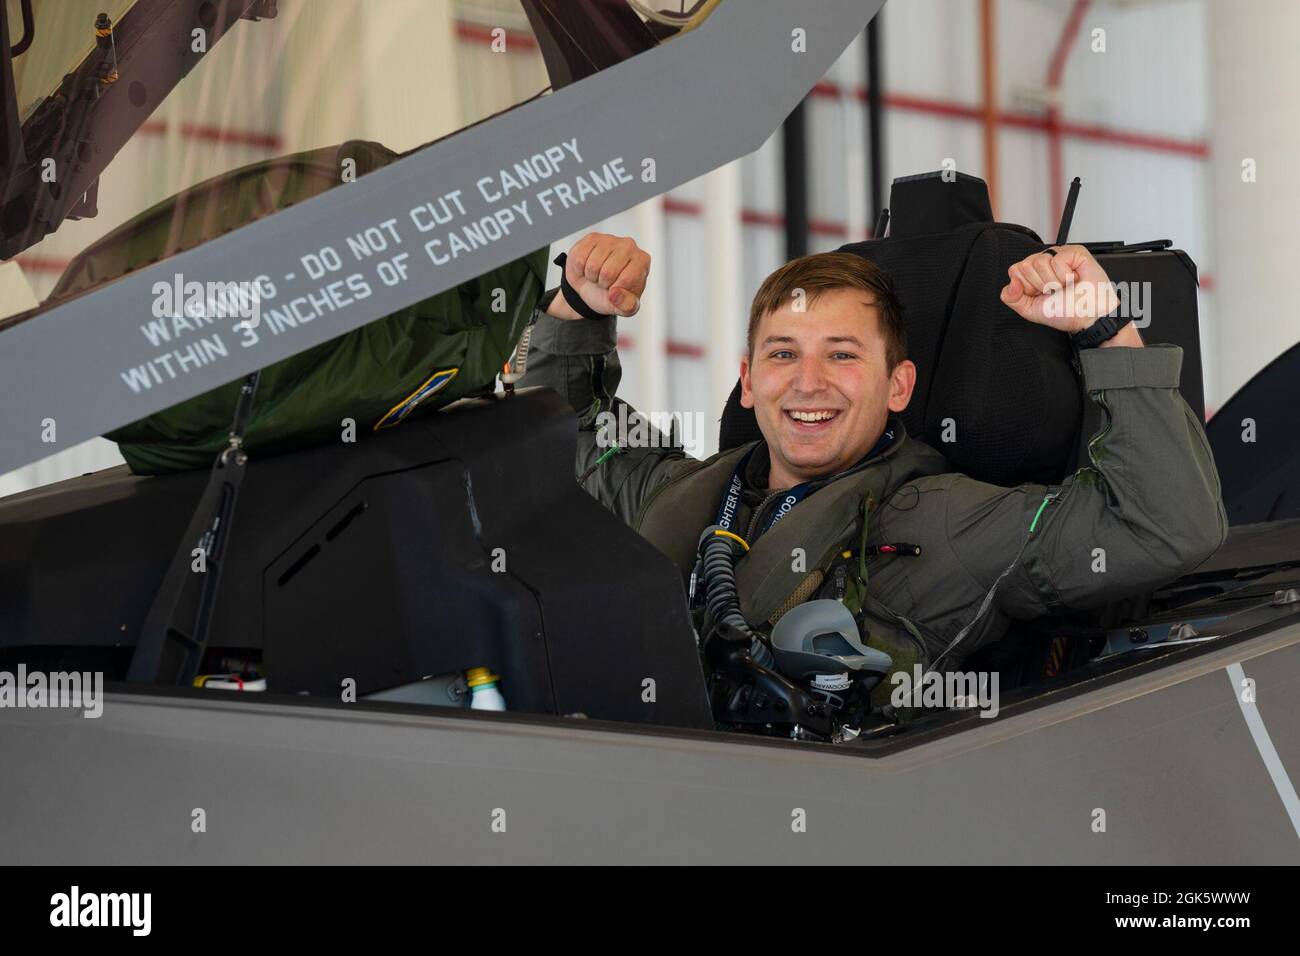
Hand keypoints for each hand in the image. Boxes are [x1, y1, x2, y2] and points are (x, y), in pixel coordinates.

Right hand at [547, 232, 649, 319]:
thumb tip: (615, 294)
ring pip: (592, 265)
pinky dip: (580, 269)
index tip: (617, 289)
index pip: (627, 279)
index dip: (616, 290)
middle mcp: (629, 246)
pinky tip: (587, 267)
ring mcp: (610, 239)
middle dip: (603, 283)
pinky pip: (580, 258)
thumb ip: (627, 306)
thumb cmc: (613, 295)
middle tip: (605, 282)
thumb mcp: (624, 308)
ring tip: (597, 275)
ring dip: (591, 276)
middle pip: (608, 272)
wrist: (593, 287)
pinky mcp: (592, 238)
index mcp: (642, 262)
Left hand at [999, 244, 1118, 333]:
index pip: (1015, 271)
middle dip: (1040, 285)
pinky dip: (1065, 275)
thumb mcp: (1030, 310)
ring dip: (1053, 281)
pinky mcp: (1074, 252)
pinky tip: (1073, 279)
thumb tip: (1011, 283)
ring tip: (1064, 286)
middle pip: (1025, 265)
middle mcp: (1045, 262)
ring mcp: (1059, 255)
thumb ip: (1012, 298)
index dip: (1027, 287)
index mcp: (1033, 273)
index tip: (1041, 295)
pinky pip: (1057, 260)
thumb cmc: (1066, 311)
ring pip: (1039, 262)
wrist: (1088, 316)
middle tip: (1054, 291)